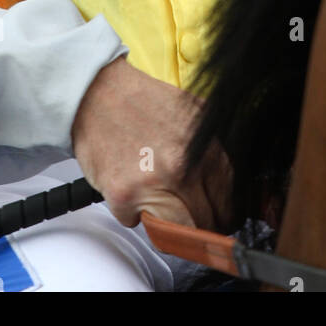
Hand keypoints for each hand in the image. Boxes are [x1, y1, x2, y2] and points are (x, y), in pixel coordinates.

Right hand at [71, 55, 233, 232]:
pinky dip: (131, 210)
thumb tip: (227, 186)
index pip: (229, 200)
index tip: (215, 214)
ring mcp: (153, 183)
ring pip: (175, 232)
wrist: (97, 93)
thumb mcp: (192, 115)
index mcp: (204, 147)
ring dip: (167, 225)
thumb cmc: (140, 102)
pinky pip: (135, 222)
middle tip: (182, 210)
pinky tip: (128, 183)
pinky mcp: (124, 195)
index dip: (222, 212)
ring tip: (155, 201)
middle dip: (196, 222)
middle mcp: (183, 167)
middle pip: (205, 222)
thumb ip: (210, 150)